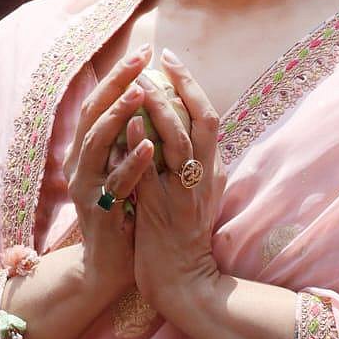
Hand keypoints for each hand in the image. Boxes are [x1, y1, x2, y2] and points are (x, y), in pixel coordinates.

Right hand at [62, 43, 156, 304]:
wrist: (109, 265)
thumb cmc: (123, 213)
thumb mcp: (120, 170)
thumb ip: (124, 140)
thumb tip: (147, 100)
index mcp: (85, 152)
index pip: (99, 103)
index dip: (118, 75)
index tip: (143, 51)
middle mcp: (79, 164)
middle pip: (93, 114)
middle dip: (116, 84)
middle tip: (140, 59)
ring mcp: (86, 188)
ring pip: (97, 144)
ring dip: (119, 116)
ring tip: (141, 93)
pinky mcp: (100, 211)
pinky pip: (117, 183)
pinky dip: (133, 162)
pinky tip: (150, 146)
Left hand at [128, 50, 223, 327]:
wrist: (182, 280)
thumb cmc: (181, 236)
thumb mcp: (192, 191)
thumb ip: (187, 160)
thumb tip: (173, 123)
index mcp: (210, 168)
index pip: (208, 115)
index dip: (191, 84)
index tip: (171, 58)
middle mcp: (203, 176)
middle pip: (203, 119)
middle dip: (182, 85)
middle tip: (161, 58)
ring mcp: (185, 192)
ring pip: (179, 141)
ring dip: (161, 110)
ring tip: (144, 83)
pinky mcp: (164, 210)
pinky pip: (152, 172)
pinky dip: (141, 147)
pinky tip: (128, 125)